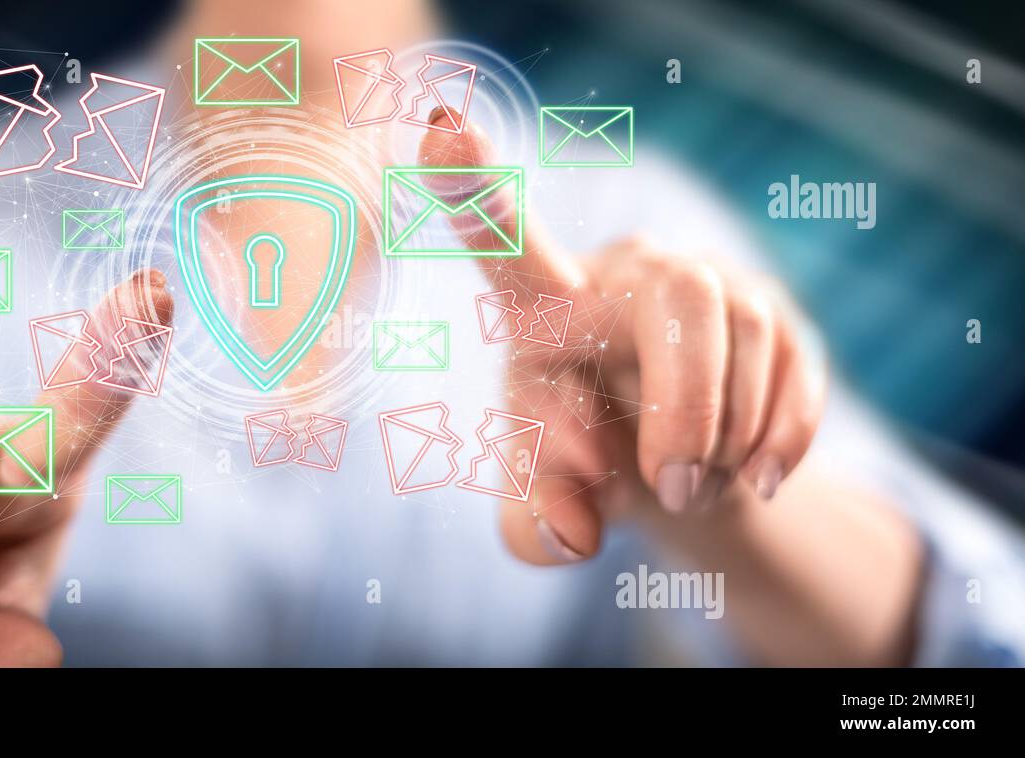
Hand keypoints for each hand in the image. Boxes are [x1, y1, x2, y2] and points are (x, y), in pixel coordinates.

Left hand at [417, 112, 827, 562]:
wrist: (670, 465)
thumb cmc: (581, 462)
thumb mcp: (545, 502)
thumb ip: (537, 524)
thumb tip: (576, 530)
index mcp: (544, 305)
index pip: (508, 243)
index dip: (476, 191)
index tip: (442, 132)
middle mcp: (627, 272)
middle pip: (681, 296)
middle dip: (688, 405)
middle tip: (671, 487)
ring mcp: (710, 283)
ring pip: (749, 334)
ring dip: (727, 438)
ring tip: (694, 487)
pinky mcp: (778, 314)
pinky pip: (800, 364)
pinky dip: (781, 437)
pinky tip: (755, 479)